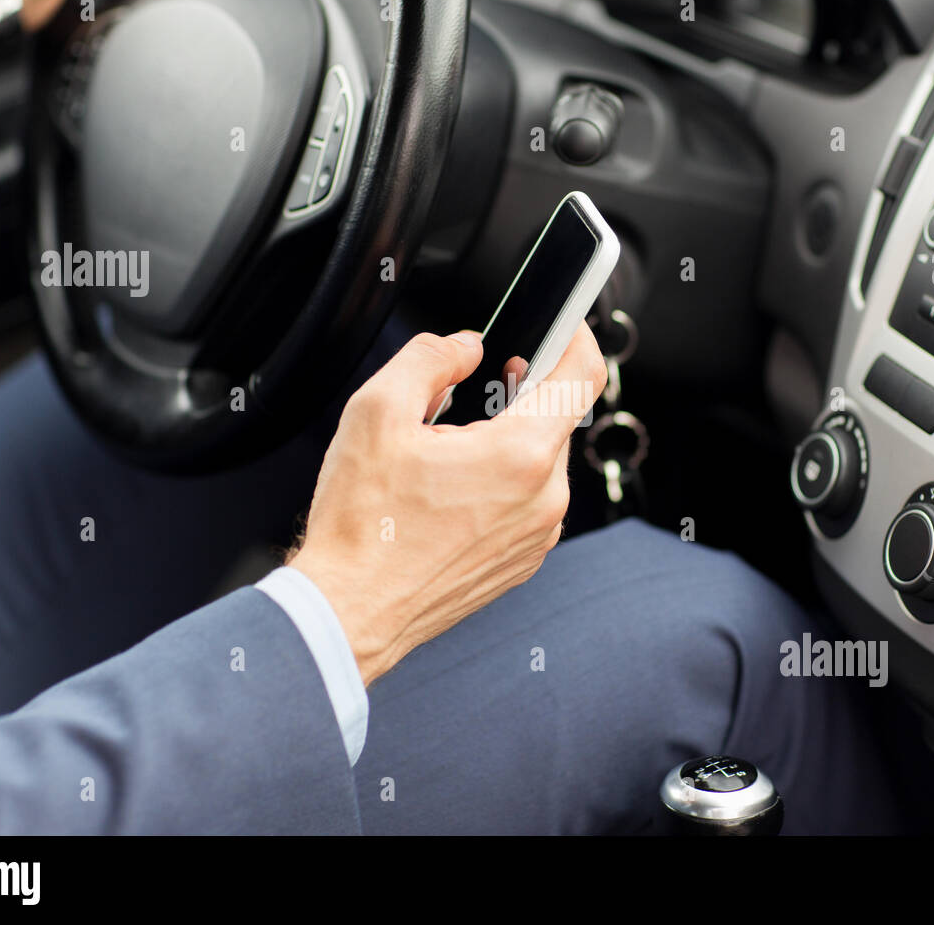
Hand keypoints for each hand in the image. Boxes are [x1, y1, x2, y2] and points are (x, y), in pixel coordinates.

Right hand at [287, 324, 607, 685]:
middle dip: (521, 392)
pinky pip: (531, 501)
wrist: (351, 610)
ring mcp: (538, 535)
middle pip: (557, 417)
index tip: (563, 323)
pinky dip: (503, 480)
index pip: (581, 375)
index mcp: (520, 456)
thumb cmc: (362, 525)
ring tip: (448, 450)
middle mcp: (544, 499)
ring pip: (541, 460)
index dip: (575, 335)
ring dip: (507, 439)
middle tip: (475, 389)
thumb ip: (429, 358)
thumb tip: (463, 347)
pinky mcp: (523, 560)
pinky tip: (453, 487)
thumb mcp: (377, 412)